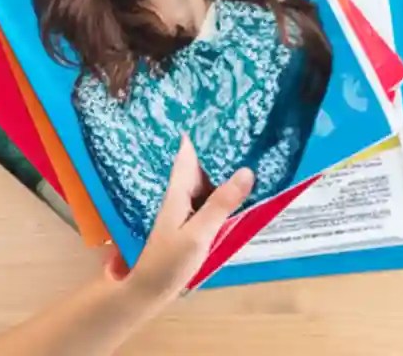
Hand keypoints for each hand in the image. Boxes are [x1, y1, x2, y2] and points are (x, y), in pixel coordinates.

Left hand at [105, 135, 253, 305]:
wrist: (150, 290)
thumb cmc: (169, 261)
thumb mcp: (198, 233)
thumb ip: (221, 203)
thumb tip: (246, 170)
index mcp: (179, 192)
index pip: (188, 154)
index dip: (200, 133)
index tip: (218, 111)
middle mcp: (184, 195)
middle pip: (202, 163)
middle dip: (219, 145)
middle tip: (246, 125)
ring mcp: (190, 210)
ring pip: (210, 180)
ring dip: (226, 166)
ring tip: (252, 148)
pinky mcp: (197, 223)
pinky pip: (215, 197)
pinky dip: (229, 187)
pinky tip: (246, 186)